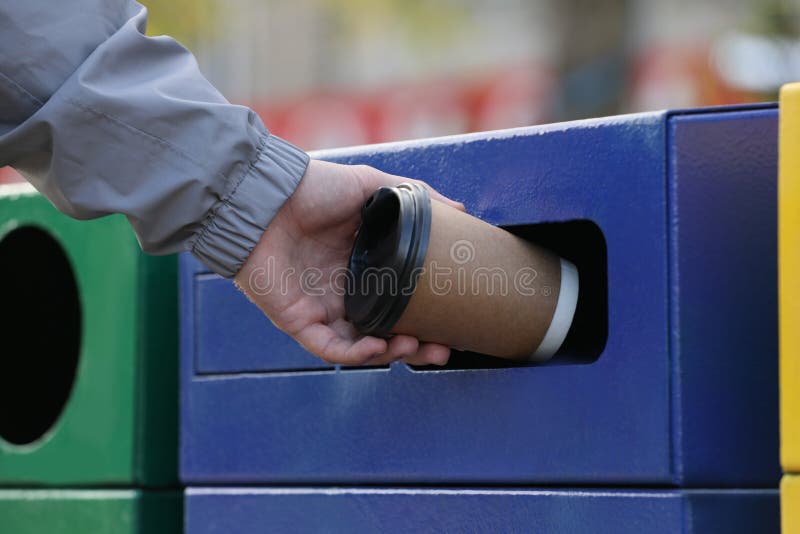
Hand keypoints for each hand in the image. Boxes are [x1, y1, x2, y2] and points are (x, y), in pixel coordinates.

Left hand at [235, 159, 465, 366]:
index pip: (398, 301)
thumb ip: (416, 198)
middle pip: (384, 330)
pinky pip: (328, 347)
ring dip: (388, 353)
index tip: (452, 322)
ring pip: (359, 346)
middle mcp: (343, 291)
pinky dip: (353, 354)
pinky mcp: (296, 319)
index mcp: (361, 265)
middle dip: (415, 347)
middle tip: (442, 350)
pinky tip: (377, 347)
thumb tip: (461, 212)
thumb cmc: (314, 188)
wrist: (267, 195)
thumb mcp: (373, 186)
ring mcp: (320, 307)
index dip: (425, 315)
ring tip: (415, 347)